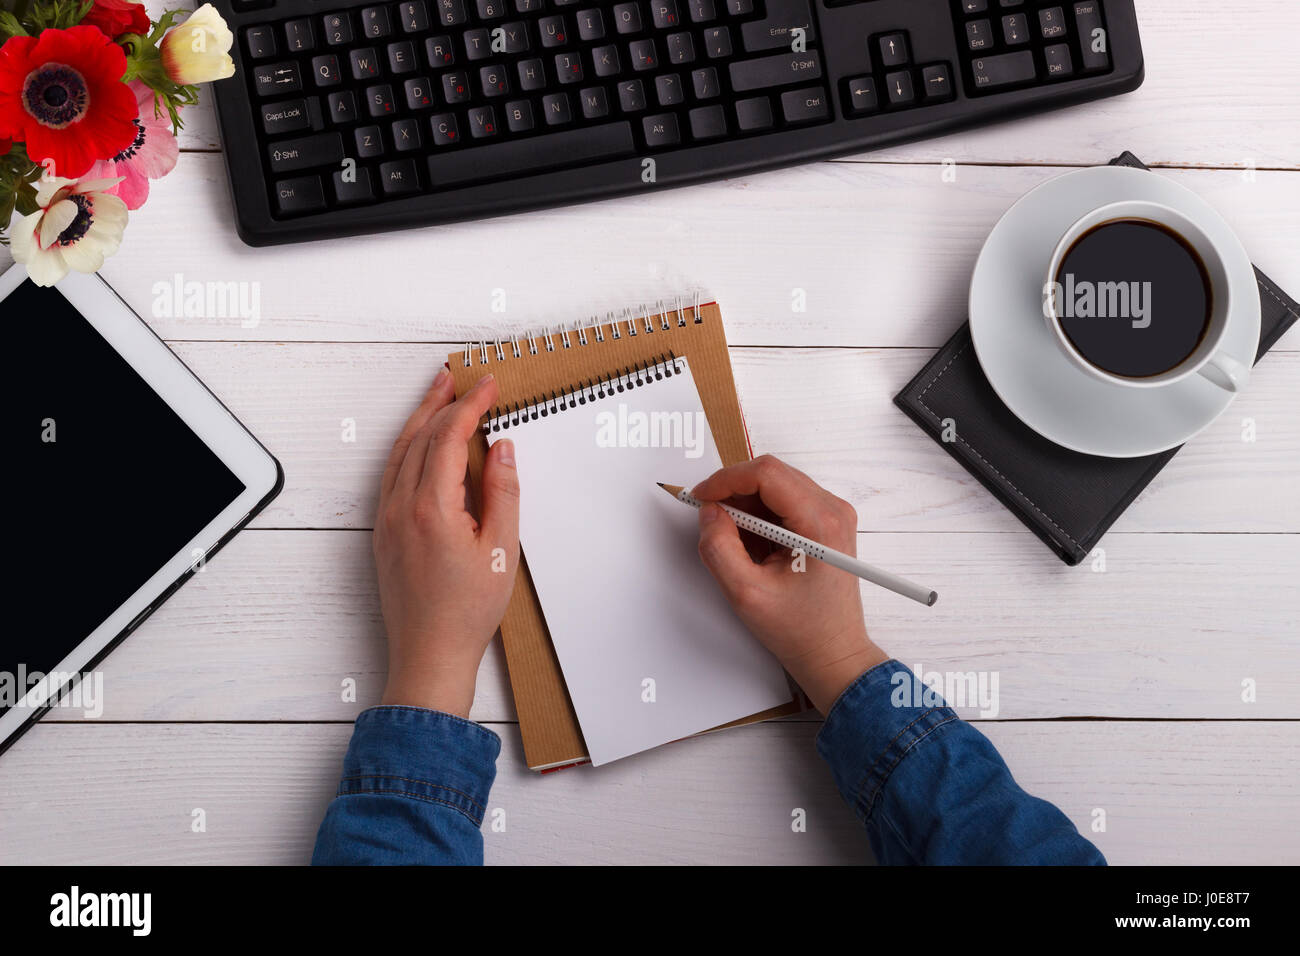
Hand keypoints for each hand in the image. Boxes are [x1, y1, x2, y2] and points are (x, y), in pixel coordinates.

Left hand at [373, 368, 519, 717]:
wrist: (429, 656)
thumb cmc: (467, 612)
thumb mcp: (502, 549)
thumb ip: (503, 492)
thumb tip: (501, 448)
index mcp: (431, 508)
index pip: (449, 438)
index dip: (470, 406)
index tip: (488, 385)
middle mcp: (400, 507)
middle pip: (418, 437)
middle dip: (441, 403)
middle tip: (460, 377)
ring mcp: (386, 520)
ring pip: (399, 453)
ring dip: (419, 420)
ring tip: (438, 397)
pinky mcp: (383, 534)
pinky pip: (391, 475)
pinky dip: (406, 448)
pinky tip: (418, 444)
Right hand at [692, 455, 887, 713]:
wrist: (833, 652)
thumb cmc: (802, 630)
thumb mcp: (746, 593)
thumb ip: (719, 548)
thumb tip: (709, 513)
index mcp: (820, 523)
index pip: (767, 474)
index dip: (726, 479)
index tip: (701, 497)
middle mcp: (833, 511)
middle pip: (771, 474)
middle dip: (733, 490)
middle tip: (709, 516)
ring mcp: (832, 515)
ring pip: (776, 485)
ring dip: (746, 504)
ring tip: (733, 539)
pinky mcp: (825, 524)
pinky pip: (785, 501)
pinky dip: (760, 514)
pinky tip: (751, 544)